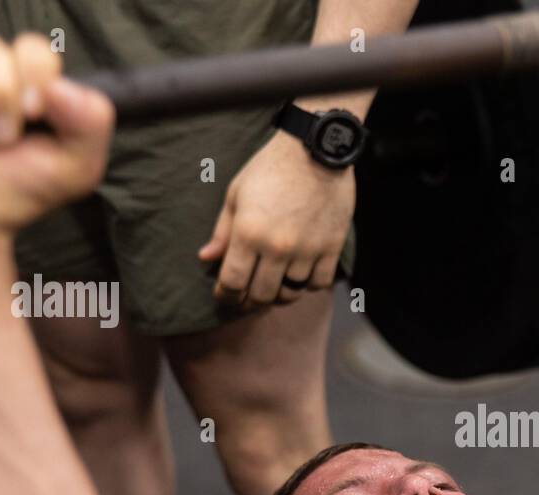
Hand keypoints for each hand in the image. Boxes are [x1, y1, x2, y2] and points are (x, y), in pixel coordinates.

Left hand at [199, 129, 354, 308]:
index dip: (226, 295)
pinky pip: (319, 283)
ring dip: (280, 293)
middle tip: (247, 297)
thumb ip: (222, 231)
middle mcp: (277, 247)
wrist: (315, 149)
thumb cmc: (271, 168)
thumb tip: (207, 258)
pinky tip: (301, 275)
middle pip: (261, 295)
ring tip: (275, 285)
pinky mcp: (331, 247)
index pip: (233, 282)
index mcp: (248, 233)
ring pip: (291, 293)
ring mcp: (307, 249)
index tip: (225, 295)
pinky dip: (308, 284)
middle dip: (250, 301)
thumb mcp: (237, 194)